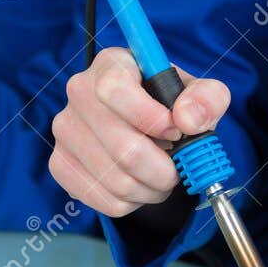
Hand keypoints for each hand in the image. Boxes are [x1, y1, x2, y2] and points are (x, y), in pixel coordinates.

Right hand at [49, 47, 229, 216]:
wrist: (147, 127)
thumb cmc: (171, 105)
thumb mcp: (200, 93)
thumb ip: (207, 98)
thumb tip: (187, 120)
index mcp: (111, 64)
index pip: (114, 89)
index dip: (151, 118)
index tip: (176, 132)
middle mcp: (79, 92)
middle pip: (122, 148)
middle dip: (164, 169)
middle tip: (178, 167)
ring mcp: (65, 130)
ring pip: (117, 180)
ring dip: (152, 188)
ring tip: (161, 175)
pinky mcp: (60, 164)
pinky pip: (105, 200)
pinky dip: (133, 202)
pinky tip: (139, 183)